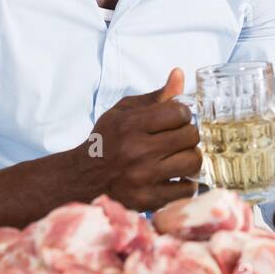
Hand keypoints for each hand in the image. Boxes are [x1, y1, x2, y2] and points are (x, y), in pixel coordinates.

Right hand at [70, 67, 201, 210]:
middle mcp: (137, 151)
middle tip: (178, 139)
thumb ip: (155, 96)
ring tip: (179, 156)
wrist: (81, 179)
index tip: (176, 120)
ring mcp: (143, 177)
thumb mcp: (123, 112)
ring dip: (191, 157)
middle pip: (190, 136)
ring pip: (193, 161)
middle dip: (188, 135)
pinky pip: (187, 189)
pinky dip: (186, 183)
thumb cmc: (106, 141)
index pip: (179, 112)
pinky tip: (174, 177)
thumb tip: (179, 73)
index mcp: (131, 125)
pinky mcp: (147, 200)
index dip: (183, 114)